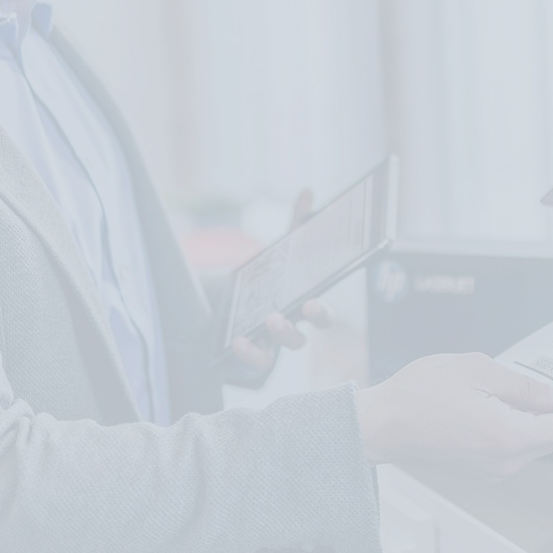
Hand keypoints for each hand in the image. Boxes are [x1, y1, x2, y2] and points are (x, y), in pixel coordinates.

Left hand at [231, 189, 332, 371]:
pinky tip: (240, 340)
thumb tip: (307, 193)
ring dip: (283, 335)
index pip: (322, 317)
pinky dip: (252, 353)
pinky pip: (258, 360)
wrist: (231, 300)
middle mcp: (291, 326)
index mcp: (302, 306)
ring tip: (271, 319)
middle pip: (305, 336)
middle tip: (303, 307)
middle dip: (305, 324)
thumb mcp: (280, 251)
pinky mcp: (253, 349)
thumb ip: (296, 226)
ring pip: (284, 348)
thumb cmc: (267, 278)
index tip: (313, 301)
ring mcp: (271, 341)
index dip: (321, 313)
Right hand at [355, 353, 552, 477]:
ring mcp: (493, 470)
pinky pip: (514, 448)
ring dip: (535, 417)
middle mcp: (506, 461)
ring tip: (512, 386)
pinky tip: (496, 402)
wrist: (378, 426)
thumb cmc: (417, 395)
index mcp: (509, 436)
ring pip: (535, 442)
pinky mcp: (481, 470)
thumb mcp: (476, 370)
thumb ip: (523, 386)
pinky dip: (515, 426)